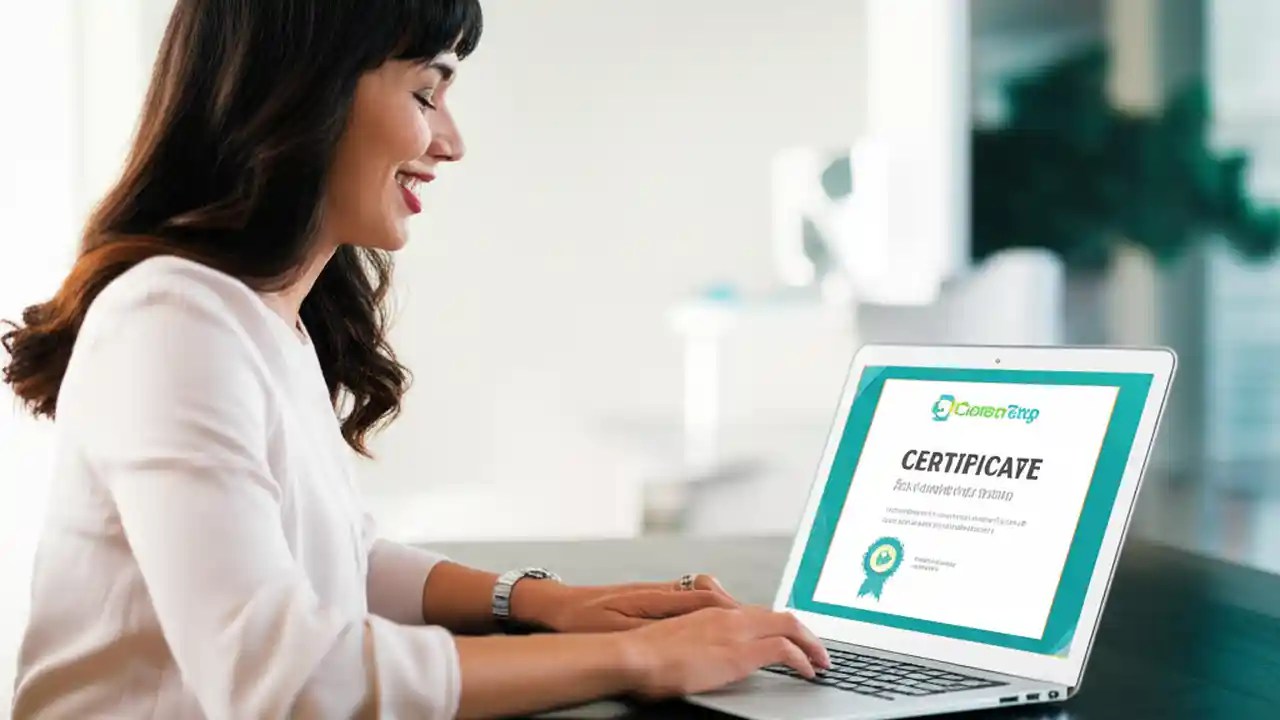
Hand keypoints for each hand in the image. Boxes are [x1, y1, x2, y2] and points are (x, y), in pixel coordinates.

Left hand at [526, 574, 740, 632]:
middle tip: (762, 621)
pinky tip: (716, 619)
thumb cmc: (583, 617)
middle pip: (710, 591)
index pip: (702, 598)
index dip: (730, 609)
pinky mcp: (654, 596)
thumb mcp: (614, 627)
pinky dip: (711, 606)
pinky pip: (692, 596)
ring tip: (745, 622)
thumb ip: (647, 630)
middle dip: (738, 606)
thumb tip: (675, 635)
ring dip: (726, 605)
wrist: (560, 604)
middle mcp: (660, 589)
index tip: (751, 620)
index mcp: (653, 596)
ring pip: (703, 592)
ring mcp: (658, 590)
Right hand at [619, 605, 830, 700]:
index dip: (781, 626)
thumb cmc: (645, 654)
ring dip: (810, 644)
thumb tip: (704, 652)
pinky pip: (784, 650)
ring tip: (820, 661)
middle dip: (804, 633)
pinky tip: (808, 672)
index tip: (792, 639)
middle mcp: (729, 615)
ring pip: (789, 627)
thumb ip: (697, 639)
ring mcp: (736, 631)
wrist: (633, 655)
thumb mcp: (676, 640)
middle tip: (817, 651)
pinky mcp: (740, 652)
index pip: (759, 613)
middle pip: (780, 616)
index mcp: (713, 612)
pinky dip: (802, 659)